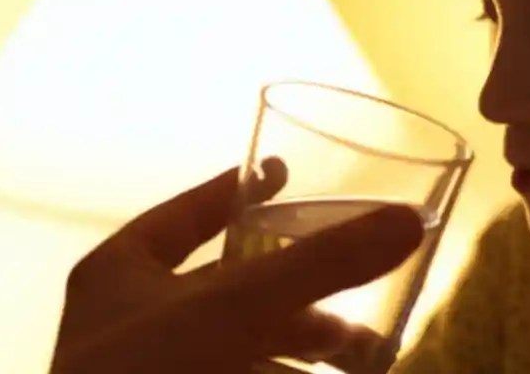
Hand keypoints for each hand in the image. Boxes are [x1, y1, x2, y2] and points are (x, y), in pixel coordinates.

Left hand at [48, 157, 424, 373]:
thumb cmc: (150, 373)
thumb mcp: (235, 307)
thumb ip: (320, 264)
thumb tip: (408, 219)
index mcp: (121, 275)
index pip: (185, 217)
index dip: (236, 194)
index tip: (286, 175)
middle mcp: (134, 325)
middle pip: (228, 289)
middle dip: (298, 289)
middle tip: (357, 285)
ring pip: (243, 348)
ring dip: (305, 346)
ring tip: (365, 351)